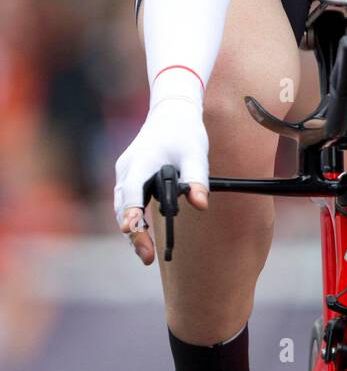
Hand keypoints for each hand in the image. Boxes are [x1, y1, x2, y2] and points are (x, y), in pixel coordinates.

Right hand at [114, 98, 209, 264]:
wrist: (171, 114)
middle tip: (147, 256)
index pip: (132, 189)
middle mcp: (127, 168)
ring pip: (122, 206)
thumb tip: (201, 205)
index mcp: (142, 160)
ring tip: (146, 254)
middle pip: (123, 205)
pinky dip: (132, 219)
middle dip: (133, 231)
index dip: (131, 210)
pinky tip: (142, 238)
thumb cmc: (184, 133)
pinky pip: (126, 202)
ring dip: (132, 229)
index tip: (130, 229)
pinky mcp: (129, 177)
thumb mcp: (196, 155)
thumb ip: (197, 180)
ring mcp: (125, 173)